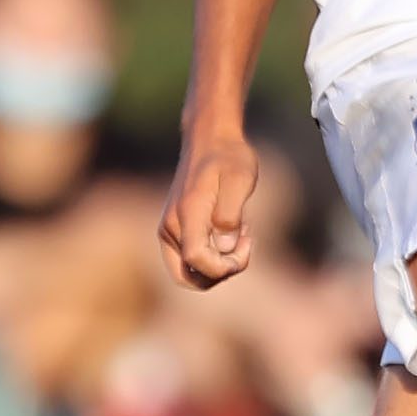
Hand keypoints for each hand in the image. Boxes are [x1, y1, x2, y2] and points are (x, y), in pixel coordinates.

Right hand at [159, 123, 260, 289]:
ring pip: (187, 272)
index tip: (248, 243)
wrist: (209, 138)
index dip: (224, 266)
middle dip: (219, 273)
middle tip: (244, 246)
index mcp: (187, 213)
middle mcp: (171, 226)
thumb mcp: (240, 180)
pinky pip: (187, 260)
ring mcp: (168, 230)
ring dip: (216, 266)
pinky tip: (230, 234)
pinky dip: (209, 258)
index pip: (197, 259)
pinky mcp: (172, 230)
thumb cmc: (228, 157)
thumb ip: (231, 215)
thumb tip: (225, 247)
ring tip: (239, 237)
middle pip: (188, 277)